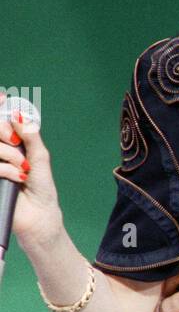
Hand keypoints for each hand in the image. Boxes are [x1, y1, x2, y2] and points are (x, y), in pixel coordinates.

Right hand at [0, 96, 62, 249]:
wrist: (38, 215)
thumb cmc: (41, 187)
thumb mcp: (40, 157)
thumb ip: (30, 135)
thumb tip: (17, 115)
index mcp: (10, 144)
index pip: (1, 122)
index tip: (3, 97)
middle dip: (4, 132)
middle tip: (15, 142)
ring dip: (9, 155)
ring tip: (24, 169)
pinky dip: (6, 169)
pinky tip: (18, 178)